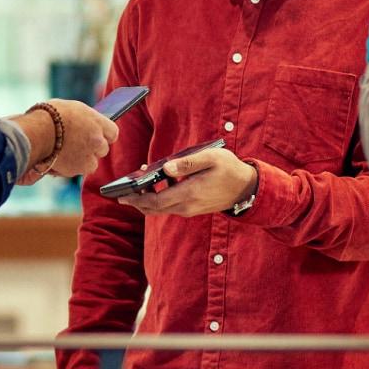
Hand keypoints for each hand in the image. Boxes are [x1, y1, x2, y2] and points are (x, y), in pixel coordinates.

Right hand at [29, 99, 119, 179]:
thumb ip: (84, 119)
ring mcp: (89, 155)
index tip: (97, 136)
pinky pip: (78, 171)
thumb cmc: (49, 116)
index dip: (103, 135)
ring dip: (83, 160)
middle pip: (103, 149)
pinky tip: (60, 160)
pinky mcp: (78, 169)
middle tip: (78, 145)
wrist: (36, 132)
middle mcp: (97, 139)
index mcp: (97, 122)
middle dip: (92, 149)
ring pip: (92, 163)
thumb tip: (87, 124)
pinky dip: (71, 168)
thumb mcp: (72, 109)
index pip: (112, 132)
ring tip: (67, 153)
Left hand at [119, 146, 257, 217]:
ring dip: (146, 201)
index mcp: (189, 193)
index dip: (136, 199)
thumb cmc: (229, 169)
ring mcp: (189, 209)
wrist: (246, 188)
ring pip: (160, 209)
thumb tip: (165, 168)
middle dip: (136, 202)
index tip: (122, 195)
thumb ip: (187, 163)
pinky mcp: (192, 209)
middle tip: (121, 194)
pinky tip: (155, 186)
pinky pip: (170, 207)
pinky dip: (158, 199)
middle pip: (153, 209)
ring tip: (135, 187)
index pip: (155, 201)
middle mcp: (186, 205)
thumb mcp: (211, 158)